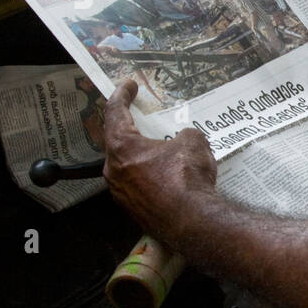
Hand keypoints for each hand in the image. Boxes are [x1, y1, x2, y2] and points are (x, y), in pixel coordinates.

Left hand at [103, 80, 216, 244]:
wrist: (192, 221)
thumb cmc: (187, 177)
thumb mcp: (193, 141)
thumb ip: (184, 134)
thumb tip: (184, 140)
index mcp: (121, 147)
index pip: (115, 112)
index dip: (122, 95)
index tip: (128, 85)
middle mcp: (114, 171)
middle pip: (119, 143)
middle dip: (133, 131)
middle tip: (145, 122)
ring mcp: (121, 194)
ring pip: (129, 168)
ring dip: (144, 158)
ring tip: (164, 155)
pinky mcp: (133, 211)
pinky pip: (139, 188)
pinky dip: (151, 179)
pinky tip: (170, 180)